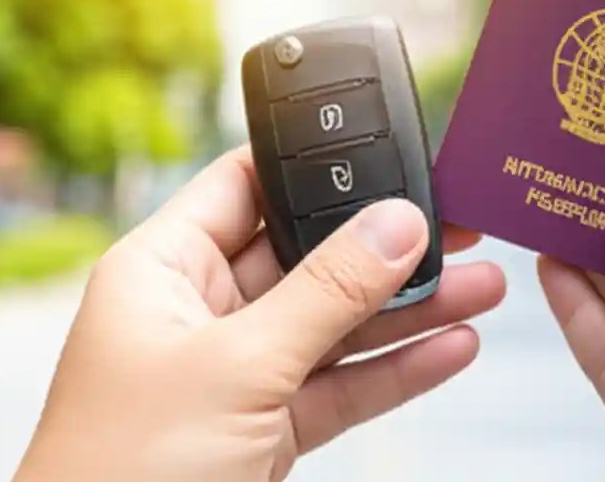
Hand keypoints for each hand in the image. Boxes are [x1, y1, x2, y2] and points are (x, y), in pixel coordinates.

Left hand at [16, 146, 504, 481]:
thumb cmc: (122, 472)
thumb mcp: (238, 367)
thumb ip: (325, 294)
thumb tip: (396, 225)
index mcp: (163, 269)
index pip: (247, 186)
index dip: (316, 165)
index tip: (390, 153)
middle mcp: (198, 312)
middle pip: (309, 257)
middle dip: (385, 246)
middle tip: (457, 225)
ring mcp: (234, 373)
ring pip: (335, 324)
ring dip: (409, 309)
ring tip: (482, 285)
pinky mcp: (263, 428)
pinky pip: (341, 384)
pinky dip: (395, 370)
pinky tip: (450, 348)